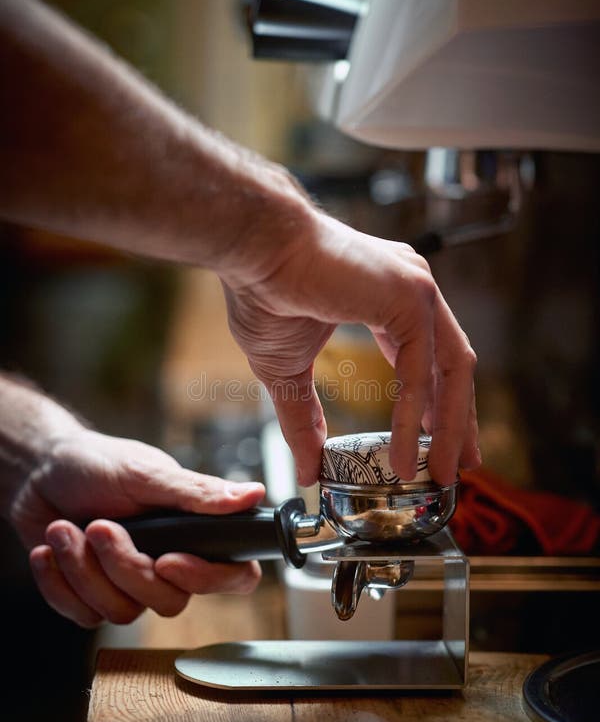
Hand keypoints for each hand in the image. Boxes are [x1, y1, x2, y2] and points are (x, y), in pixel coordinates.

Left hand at [10, 429, 263, 627]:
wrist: (37, 472)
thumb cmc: (94, 464)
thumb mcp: (144, 472)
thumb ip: (195, 492)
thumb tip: (253, 494)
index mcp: (193, 532)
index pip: (234, 575)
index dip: (209, 579)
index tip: (168, 560)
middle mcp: (167, 563)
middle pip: (169, 601)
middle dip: (125, 566)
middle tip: (99, 526)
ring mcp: (129, 585)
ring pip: (122, 612)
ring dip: (83, 568)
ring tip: (63, 529)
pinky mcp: (92, 598)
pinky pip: (83, 615)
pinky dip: (58, 581)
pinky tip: (47, 550)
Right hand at [223, 209, 479, 487]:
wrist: (253, 249)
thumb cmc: (263, 291)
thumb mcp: (286, 372)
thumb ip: (305, 419)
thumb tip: (307, 472)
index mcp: (390, 298)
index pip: (430, 358)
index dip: (438, 403)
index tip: (438, 441)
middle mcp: (412, 290)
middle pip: (452, 366)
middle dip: (459, 420)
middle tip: (457, 466)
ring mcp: (417, 290)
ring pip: (451, 370)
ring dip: (451, 426)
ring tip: (440, 471)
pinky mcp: (410, 297)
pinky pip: (419, 371)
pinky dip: (414, 416)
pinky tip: (401, 452)